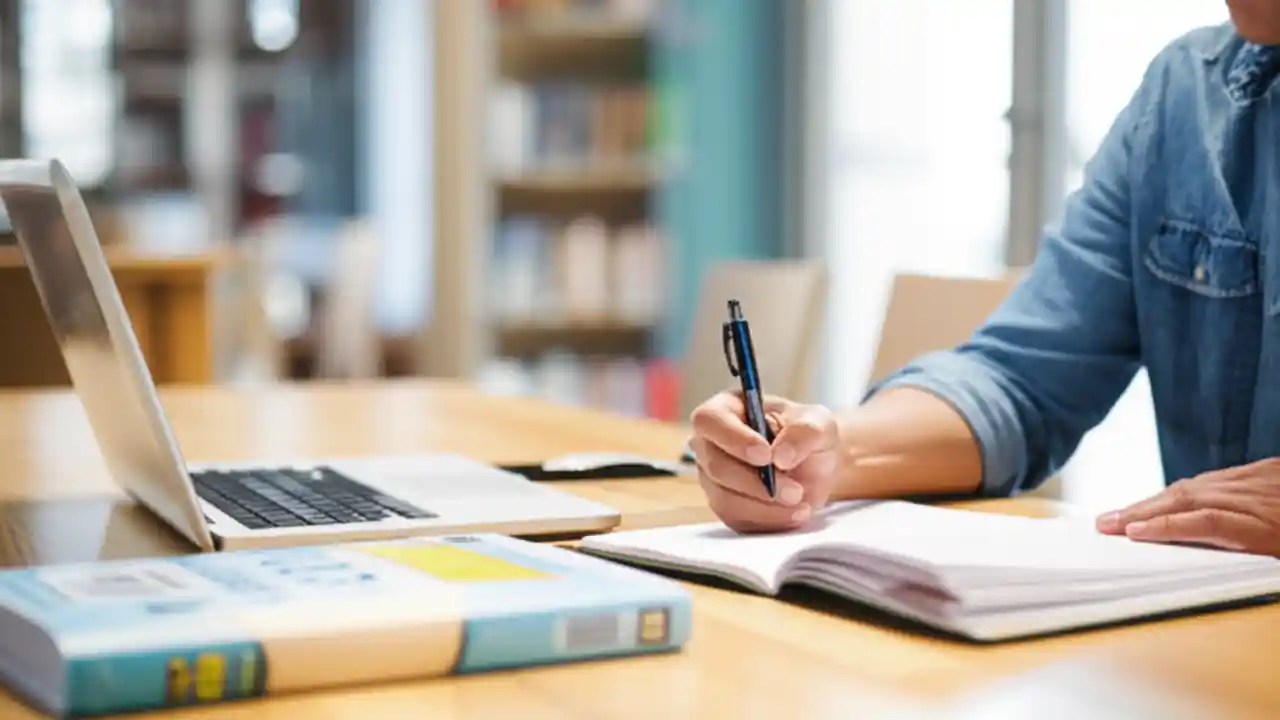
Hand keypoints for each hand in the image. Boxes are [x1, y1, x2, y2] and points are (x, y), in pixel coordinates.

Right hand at [689, 391, 841, 532]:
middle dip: (757, 482)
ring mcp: (713, 478)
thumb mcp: (819, 422)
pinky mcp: (726, 507)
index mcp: (725, 409)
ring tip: (801, 502)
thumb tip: (780, 455)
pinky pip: (738, 519)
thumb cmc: (808, 434)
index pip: (709, 421)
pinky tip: (795, 514)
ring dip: (766, 505)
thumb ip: (805, 431)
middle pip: (716, 466)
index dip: (733, 438)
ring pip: (725, 498)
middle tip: (795, 490)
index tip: (766, 455)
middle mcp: (710, 444)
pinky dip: (769, 520)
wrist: (817, 465)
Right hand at [1096, 458, 1279, 554]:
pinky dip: (1184, 489)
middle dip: (1144, 510)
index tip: (1132, 533)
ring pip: (1196, 486)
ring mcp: (1261, 478)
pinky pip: (1214, 477)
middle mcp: (1260, 496)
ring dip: (1156, 500)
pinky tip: (1165, 498)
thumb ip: (1243, 553)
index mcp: (1270, 528)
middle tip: (1107, 522)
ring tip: (1125, 514)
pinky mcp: (1265, 468)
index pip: (1208, 522)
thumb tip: (1191, 548)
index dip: (1166, 526)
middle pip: (1191, 499)